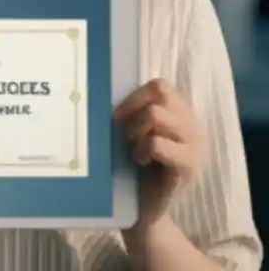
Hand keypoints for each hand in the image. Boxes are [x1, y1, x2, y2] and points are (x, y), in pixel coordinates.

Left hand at [113, 78, 205, 231]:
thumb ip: (132, 111)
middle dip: (132, 115)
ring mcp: (196, 145)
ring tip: (134, 151)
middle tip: (126, 138)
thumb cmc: (132, 167)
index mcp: (181, 114)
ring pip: (155, 115)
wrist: (142, 209)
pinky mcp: (189, 166)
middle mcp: (194, 125)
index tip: (117, 117)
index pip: (160, 86)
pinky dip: (141, 149)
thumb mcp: (132, 132)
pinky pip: (156, 143)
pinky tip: (140, 162)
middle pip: (158, 97)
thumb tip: (100, 87)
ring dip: (135, 131)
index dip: (134, 97)